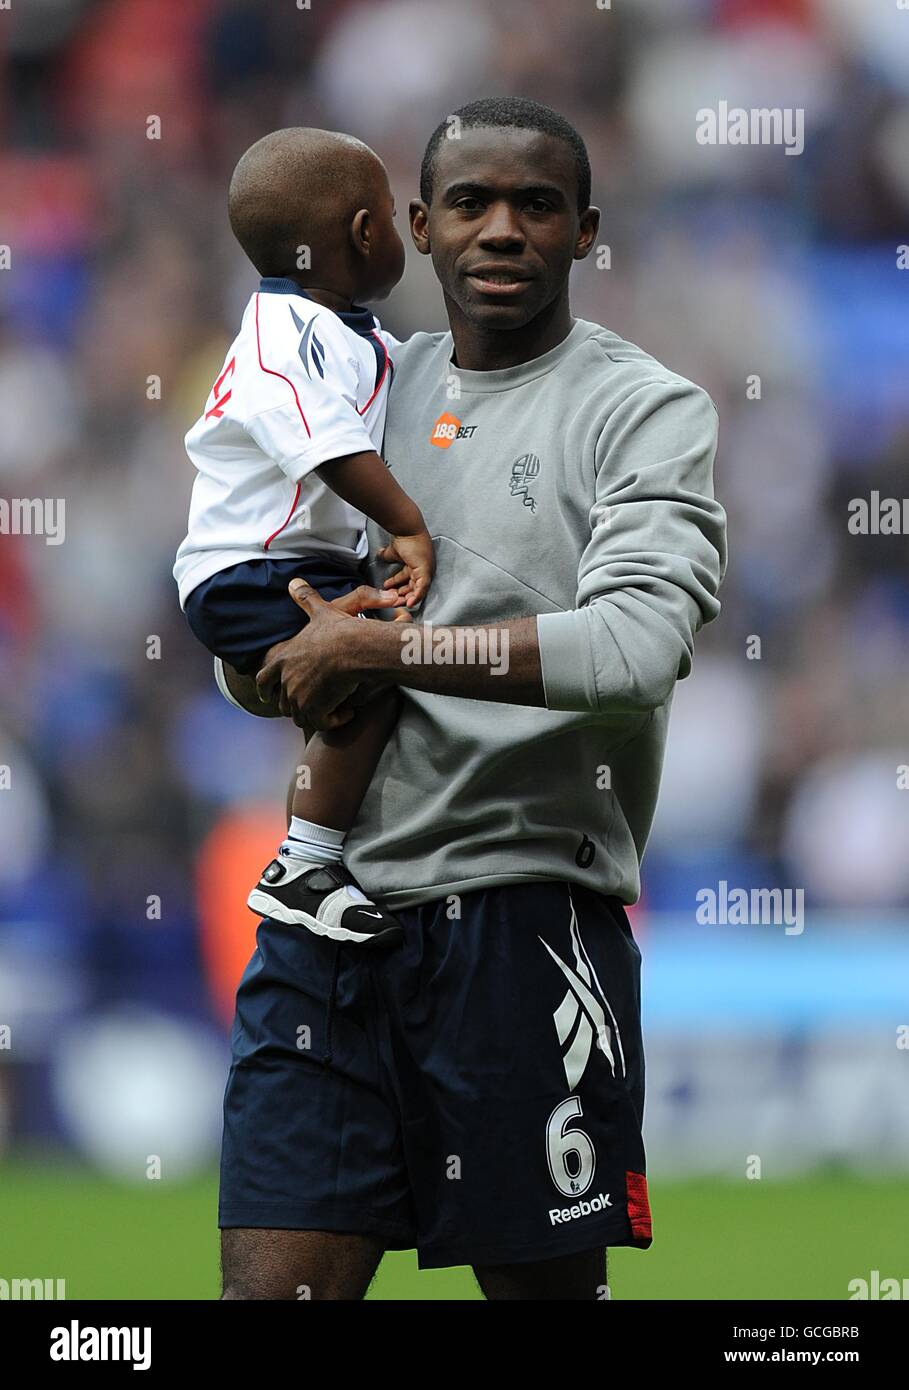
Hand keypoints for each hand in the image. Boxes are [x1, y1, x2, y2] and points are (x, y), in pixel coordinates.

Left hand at [255, 581, 410, 728]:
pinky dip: (333, 720)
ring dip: (315, 714)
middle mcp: (286, 680)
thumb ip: (306, 600)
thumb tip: (294, 582)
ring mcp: (298, 697)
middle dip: (295, 705)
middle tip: (313, 704)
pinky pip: (321, 723)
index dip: (264, 689)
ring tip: (333, 709)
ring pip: (300, 716)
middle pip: (282, 703)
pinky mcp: (315, 710)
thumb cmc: (338, 630)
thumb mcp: (320, 612)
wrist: (353, 649)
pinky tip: (347, 713)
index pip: (263, 679)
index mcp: (283, 659)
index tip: (266, 696)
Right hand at [377, 529, 434, 607]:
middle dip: (401, 596)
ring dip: (407, 598)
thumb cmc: (404, 538)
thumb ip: (387, 555)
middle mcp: (423, 570)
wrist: (407, 530)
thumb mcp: (393, 552)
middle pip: (413, 589)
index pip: (407, 582)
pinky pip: (422, 588)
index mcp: (416, 566)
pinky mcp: (426, 572)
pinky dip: (416, 597)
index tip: (388, 592)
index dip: (397, 588)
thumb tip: (379, 554)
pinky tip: (409, 603)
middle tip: (392, 600)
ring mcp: (426, 571)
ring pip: (418, 591)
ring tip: (397, 603)